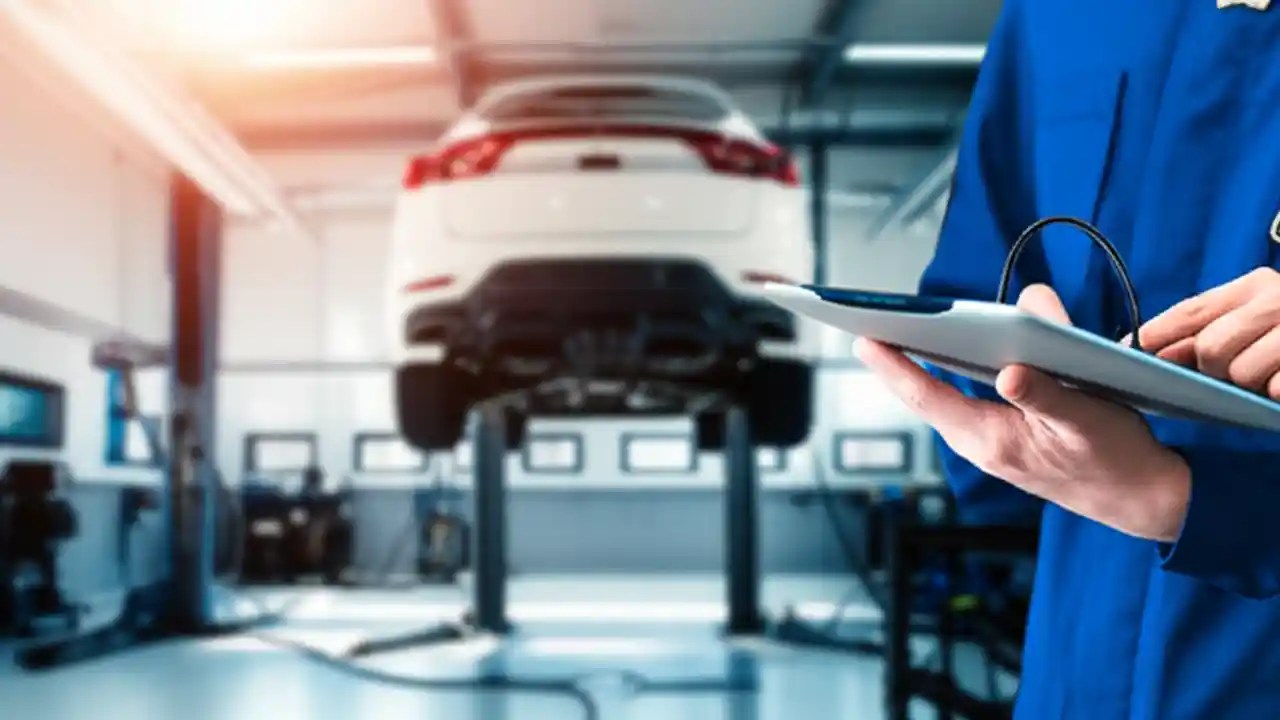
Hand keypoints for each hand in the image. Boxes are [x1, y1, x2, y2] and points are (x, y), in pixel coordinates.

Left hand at [854, 284, 1189, 541]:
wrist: (1140, 497)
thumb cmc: (1116, 460)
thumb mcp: (1087, 418)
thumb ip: (1048, 391)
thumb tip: (1010, 370)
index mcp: (991, 440)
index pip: (926, 396)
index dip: (893, 365)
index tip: (863, 337)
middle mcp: (980, 442)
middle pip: (925, 392)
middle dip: (897, 357)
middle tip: (868, 320)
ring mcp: (989, 440)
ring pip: (944, 394)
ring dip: (924, 360)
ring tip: (897, 324)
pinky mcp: (1003, 435)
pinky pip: (965, 397)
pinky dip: (955, 370)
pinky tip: (953, 345)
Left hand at [1137, 267, 1279, 398]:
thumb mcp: (1252, 319)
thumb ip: (1205, 328)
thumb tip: (1150, 348)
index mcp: (1255, 286)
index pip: (1192, 311)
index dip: (1158, 333)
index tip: (1134, 350)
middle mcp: (1275, 301)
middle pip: (1210, 347)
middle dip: (1213, 369)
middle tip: (1232, 372)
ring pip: (1241, 373)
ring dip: (1248, 385)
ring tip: (1267, 375)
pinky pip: (1275, 390)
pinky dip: (1274, 394)